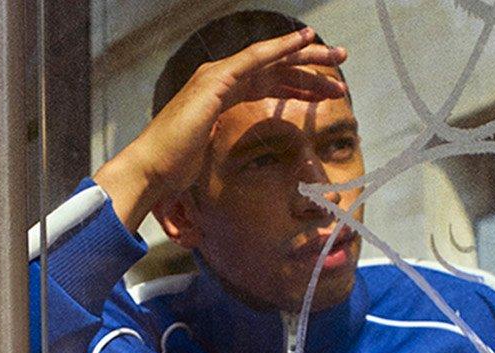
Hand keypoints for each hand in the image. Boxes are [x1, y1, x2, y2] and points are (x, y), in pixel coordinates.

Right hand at [95, 29, 347, 224]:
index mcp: (222, 97)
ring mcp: (217, 77)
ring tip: (336, 53)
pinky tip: (303, 40)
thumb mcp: (214, 156)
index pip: (269, 84)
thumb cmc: (177, 170)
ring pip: (271, 58)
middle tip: (342, 60)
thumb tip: (244, 161)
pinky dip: (280, 47)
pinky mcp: (216, 81)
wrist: (153, 170)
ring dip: (306, 53)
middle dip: (310, 65)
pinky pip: (255, 58)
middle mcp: (220, 80)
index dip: (299, 85)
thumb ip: (229, 148)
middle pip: (275, 67)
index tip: (327, 89)